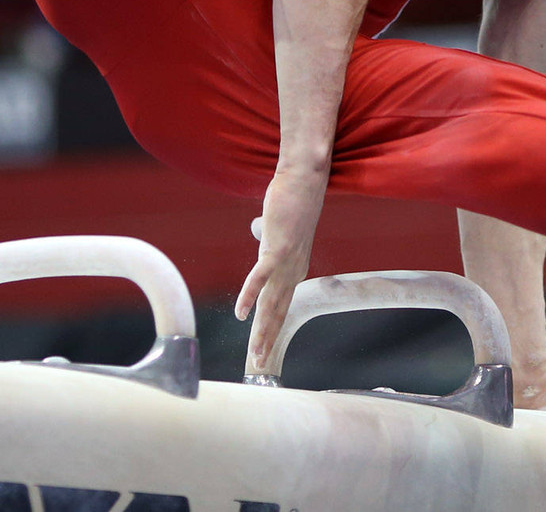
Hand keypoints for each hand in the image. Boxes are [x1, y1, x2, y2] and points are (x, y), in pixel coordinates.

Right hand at [235, 164, 329, 373]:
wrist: (305, 181)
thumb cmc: (291, 200)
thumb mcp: (279, 226)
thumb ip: (269, 234)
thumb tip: (257, 230)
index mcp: (295, 269)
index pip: (281, 305)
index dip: (271, 327)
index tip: (264, 348)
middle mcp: (294, 271)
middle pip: (277, 311)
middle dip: (268, 339)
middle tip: (260, 364)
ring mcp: (286, 262)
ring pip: (271, 302)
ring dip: (262, 329)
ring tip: (256, 353)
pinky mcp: (276, 248)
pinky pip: (260, 277)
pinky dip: (249, 296)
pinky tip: (240, 314)